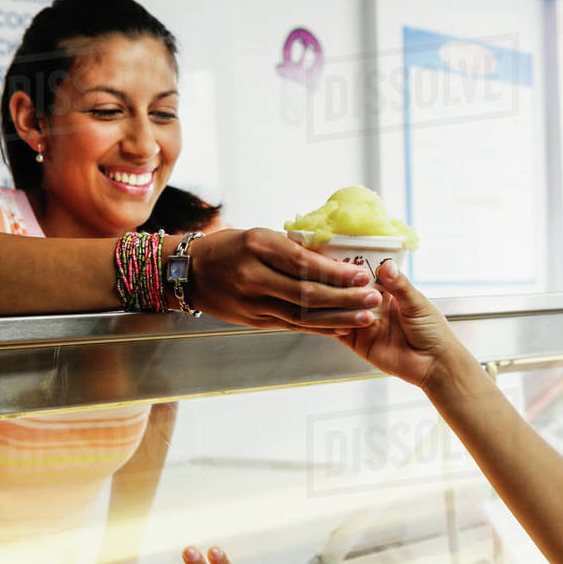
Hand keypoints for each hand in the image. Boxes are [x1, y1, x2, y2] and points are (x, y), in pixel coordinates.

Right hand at [188, 228, 381, 334]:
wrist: (189, 273)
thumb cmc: (228, 247)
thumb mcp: (258, 235)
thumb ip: (291, 246)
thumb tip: (333, 253)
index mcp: (257, 246)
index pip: (304, 263)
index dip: (336, 272)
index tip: (362, 274)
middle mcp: (253, 276)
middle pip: (307, 292)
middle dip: (345, 298)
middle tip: (373, 298)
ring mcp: (252, 303)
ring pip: (302, 315)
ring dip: (337, 318)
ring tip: (365, 317)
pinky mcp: (253, 321)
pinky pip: (292, 325)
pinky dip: (318, 328)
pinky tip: (341, 327)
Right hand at [335, 260, 464, 388]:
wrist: (434, 364)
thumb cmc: (433, 331)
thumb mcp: (417, 303)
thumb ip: (400, 286)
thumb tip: (387, 265)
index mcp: (389, 291)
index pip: (367, 275)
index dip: (355, 266)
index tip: (344, 256)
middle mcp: (373, 306)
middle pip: (350, 291)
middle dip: (342, 283)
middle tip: (334, 274)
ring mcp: (364, 323)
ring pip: (341, 310)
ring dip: (337, 303)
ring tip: (336, 295)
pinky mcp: (358, 342)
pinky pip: (339, 332)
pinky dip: (333, 324)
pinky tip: (334, 317)